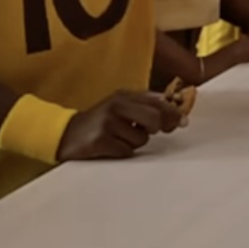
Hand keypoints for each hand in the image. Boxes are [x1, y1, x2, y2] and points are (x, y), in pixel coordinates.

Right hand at [56, 91, 182, 160]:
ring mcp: (107, 123)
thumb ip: (146, 106)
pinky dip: (122, 152)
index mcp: (123, 95)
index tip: (183, 122)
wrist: (65, 134)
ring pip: (142, 138)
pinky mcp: (100, 141)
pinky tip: (110, 146)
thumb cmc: (100, 122)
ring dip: (135, 143)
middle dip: (158, 128)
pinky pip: (126, 151)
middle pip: (154, 119)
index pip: (157, 101)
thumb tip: (177, 113)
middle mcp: (116, 106)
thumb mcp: (120, 107)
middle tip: (152, 131)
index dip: (173, 112)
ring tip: (119, 138)